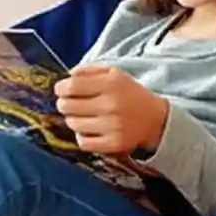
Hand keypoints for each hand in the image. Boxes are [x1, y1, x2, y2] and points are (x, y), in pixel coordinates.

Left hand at [54, 65, 169, 154]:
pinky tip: (89, 130)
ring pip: (73, 124)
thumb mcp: (113, 74)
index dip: (61, 88)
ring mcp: (112, 126)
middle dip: (64, 104)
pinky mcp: (113, 144)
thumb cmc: (128, 94)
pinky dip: (82, 137)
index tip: (61, 90)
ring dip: (73, 120)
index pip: (72, 86)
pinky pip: (83, 142)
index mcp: (111, 83)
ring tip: (83, 116)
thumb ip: (89, 70)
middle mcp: (111, 105)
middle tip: (69, 104)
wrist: (155, 118)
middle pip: (68, 106)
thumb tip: (67, 76)